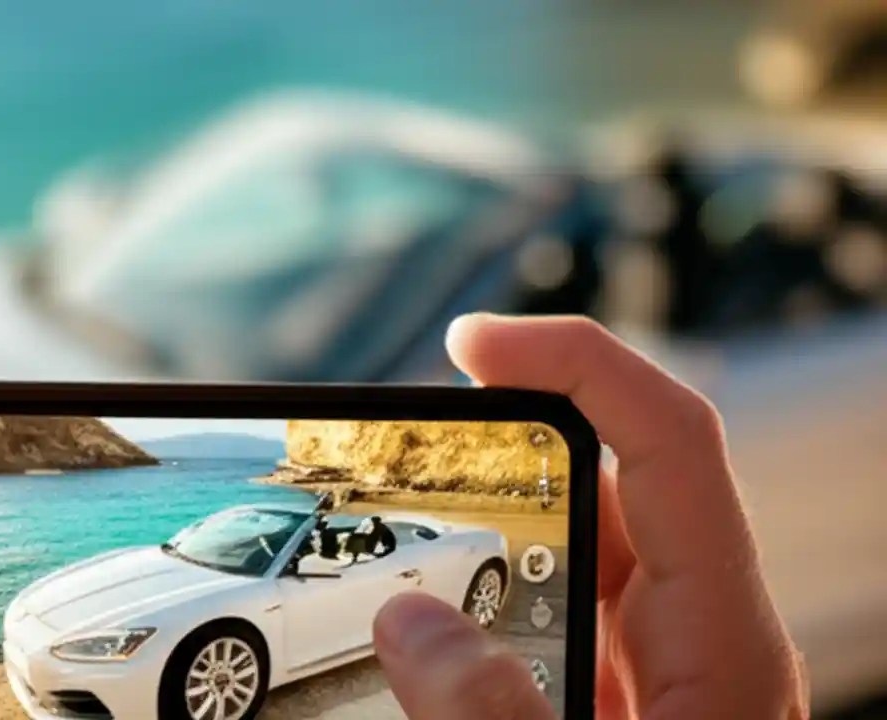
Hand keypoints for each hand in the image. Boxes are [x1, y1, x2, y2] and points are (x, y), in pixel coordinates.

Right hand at [373, 314, 808, 718]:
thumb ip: (497, 716)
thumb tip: (411, 623)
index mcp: (723, 648)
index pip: (670, 442)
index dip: (576, 362)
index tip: (474, 342)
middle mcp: (696, 642)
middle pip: (604, 487)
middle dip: (501, 445)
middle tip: (406, 437)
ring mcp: (655, 672)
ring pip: (567, 554)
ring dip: (479, 533)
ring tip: (391, 535)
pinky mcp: (615, 701)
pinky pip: (547, 615)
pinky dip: (480, 598)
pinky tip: (424, 629)